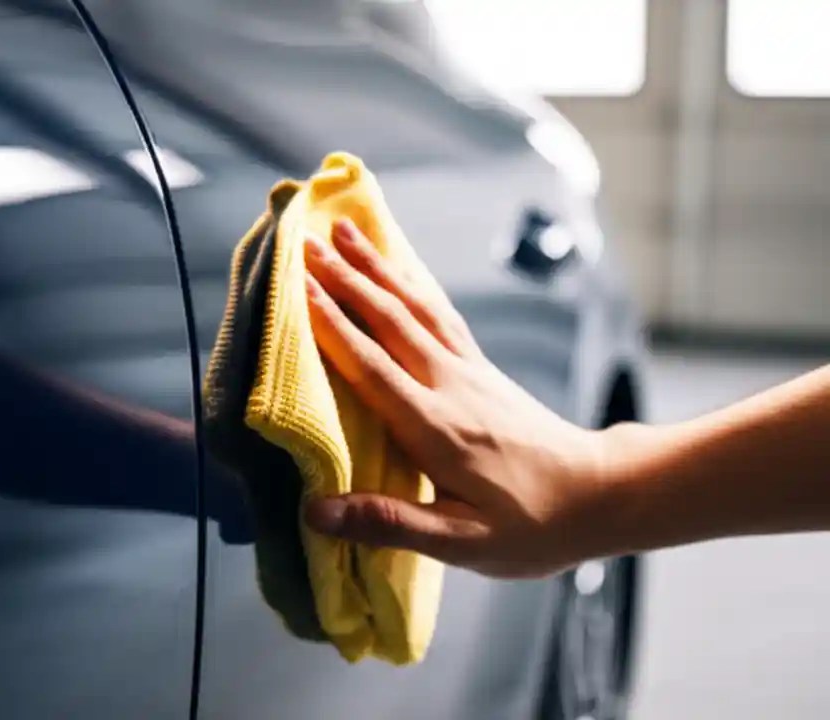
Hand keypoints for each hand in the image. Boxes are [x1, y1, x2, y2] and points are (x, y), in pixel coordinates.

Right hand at [301, 219, 621, 578]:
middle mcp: (449, 385)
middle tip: (304, 243)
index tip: (296, 286)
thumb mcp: (463, 543)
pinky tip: (394, 268)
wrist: (602, 495)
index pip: (371, 365)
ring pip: (414, 305)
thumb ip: (390, 522)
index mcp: (435, 427)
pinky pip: (439, 313)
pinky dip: (410, 283)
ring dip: (375, 266)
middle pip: (388, 319)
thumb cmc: (532, 526)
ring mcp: (468, 370)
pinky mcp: (480, 367)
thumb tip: (317, 511)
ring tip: (344, 232)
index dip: (331, 324)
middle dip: (344, 278)